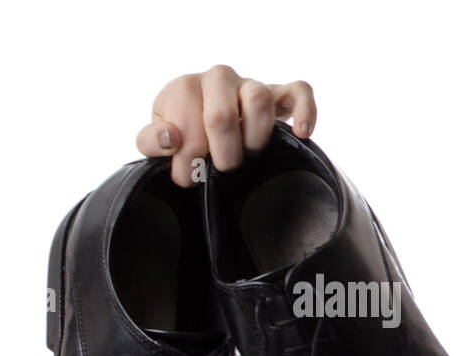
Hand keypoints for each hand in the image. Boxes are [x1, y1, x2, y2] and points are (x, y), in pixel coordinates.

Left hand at [136, 64, 316, 186]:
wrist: (204, 126)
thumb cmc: (178, 136)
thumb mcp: (154, 140)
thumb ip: (151, 141)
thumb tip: (171, 139)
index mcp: (182, 88)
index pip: (187, 127)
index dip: (188, 162)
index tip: (189, 178)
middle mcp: (216, 78)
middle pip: (221, 116)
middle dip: (220, 155)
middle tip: (220, 170)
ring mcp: (249, 83)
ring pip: (258, 100)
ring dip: (253, 139)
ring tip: (247, 154)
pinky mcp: (279, 92)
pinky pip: (299, 91)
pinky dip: (304, 111)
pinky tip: (301, 133)